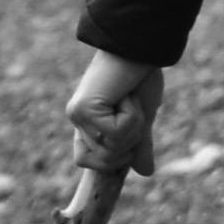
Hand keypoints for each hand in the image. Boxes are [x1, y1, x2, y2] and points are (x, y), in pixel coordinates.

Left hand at [65, 52, 163, 174]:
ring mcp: (78, 115)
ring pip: (112, 150)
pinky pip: (117, 132)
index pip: (85, 162)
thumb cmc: (141, 79)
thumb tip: (145, 173)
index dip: (112, 160)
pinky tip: (126, 95)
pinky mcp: (85, 109)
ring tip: (129, 101)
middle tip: (131, 111)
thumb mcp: (143, 118)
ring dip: (133, 128)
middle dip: (130, 141)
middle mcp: (77, 121)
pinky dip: (132, 116)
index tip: (129, 135)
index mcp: (87, 125)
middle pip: (105, 161)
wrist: (141, 50)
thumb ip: (140, 144)